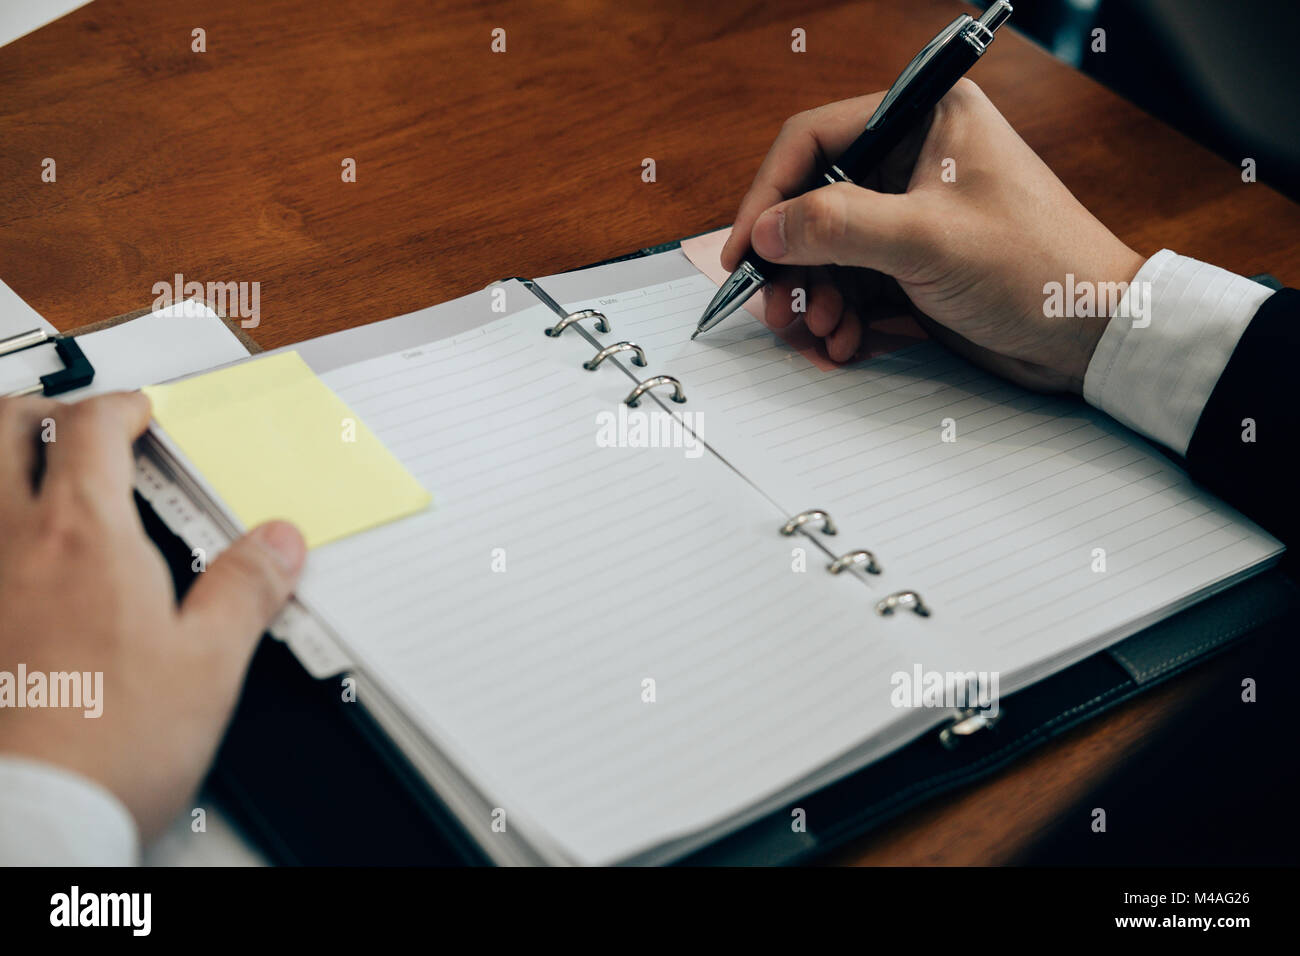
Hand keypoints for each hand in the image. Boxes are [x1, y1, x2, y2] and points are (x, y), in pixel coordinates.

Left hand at [0, 392, 305, 840]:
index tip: (138, 415)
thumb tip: (278, 543)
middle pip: (3, 432)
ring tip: (27, 469)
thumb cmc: (108, 743)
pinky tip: (14, 563)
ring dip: (1, 459)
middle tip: (65, 420)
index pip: (90, 429)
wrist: (29, 813)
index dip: (118, 407)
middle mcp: (13, 544)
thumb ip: (245, 589)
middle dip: (36, 411)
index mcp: (85, 537)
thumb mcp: (209, 664)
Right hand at [721, 79, 1145, 389]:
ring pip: (827, 252)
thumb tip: (765, 230)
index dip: (768, 196)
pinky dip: (839, 318)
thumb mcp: (926, 239)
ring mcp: (912, 217)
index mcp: (924, 118)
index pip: (813, 141)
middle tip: (778, 307)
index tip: (743, 250)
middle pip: (813, 202)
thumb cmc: (1036, 267)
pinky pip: (852, 286)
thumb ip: (837, 226)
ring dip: (813, 298)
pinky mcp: (915, 266)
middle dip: (790, 262)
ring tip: (819, 332)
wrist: (1095, 336)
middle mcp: (914, 160)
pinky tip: (842, 345)